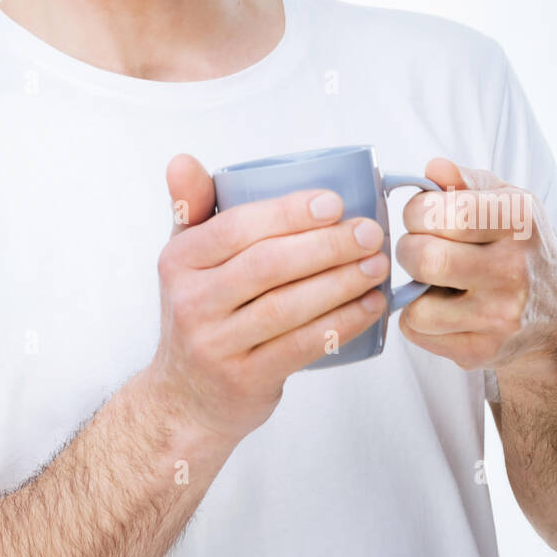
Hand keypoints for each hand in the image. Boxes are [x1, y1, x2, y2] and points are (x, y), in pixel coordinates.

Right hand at [147, 154, 391, 442]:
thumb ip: (192, 204)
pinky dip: (340, 324)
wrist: (185, 396)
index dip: (288, 213)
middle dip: (325, 245)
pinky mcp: (245, 380)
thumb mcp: (185, 256)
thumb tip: (182, 159)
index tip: (335, 202)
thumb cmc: (201, 308)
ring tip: (377, 265)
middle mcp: (192, 301)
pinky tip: (369, 306)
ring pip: (287, 306)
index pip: (236, 228)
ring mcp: (216, 345)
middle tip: (369, 232)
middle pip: (267, 265)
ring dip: (340, 283)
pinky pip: (300, 347)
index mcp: (180, 260)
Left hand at [395, 157, 556, 372]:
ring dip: (413, 290)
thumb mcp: (507, 201)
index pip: (439, 212)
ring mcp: (499, 316)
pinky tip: (443, 306)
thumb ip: (467, 181)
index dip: (416, 212)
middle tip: (421, 248)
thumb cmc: (523, 247)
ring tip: (434, 280)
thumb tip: (434, 169)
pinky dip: (419, 318)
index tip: (423, 217)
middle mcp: (513, 271)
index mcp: (516, 222)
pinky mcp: (482, 351)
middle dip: (408, 249)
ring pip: (416, 304)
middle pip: (424, 258)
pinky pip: (417, 332)